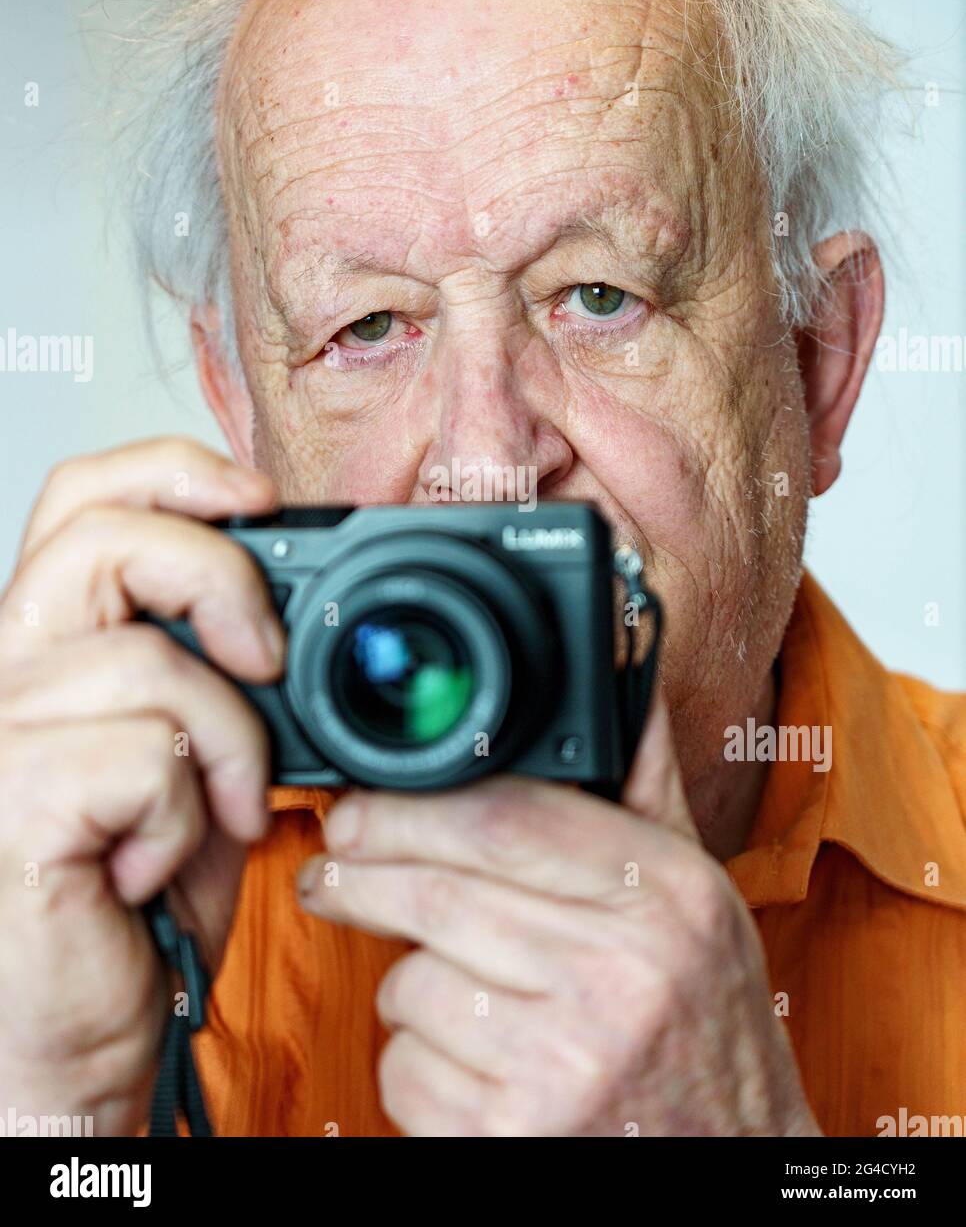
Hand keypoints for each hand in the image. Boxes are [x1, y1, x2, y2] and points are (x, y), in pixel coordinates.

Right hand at [0, 439, 282, 1133]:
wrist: (80, 1036)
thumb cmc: (137, 905)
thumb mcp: (200, 766)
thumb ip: (224, 682)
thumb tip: (300, 613)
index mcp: (49, 649)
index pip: (81, 500)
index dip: (174, 473)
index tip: (259, 503)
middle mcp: (5, 675)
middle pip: (101, 535)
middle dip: (222, 579)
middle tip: (268, 661)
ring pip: (150, 665)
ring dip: (229, 748)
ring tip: (218, 816)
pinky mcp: (10, 802)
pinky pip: (148, 759)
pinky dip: (188, 817)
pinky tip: (153, 869)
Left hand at [297, 688, 821, 1136]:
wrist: (732, 1170)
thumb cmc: (705, 1027)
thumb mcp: (700, 897)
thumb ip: (644, 783)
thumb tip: (621, 659)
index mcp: (672, 896)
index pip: (505, 818)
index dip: (407, 806)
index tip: (357, 807)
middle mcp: (626, 974)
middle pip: (438, 894)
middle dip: (360, 874)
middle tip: (330, 870)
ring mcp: (571, 1062)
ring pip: (411, 985)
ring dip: (405, 983)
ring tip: (449, 990)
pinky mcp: (517, 1137)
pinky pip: (407, 1072)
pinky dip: (413, 1066)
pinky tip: (468, 1063)